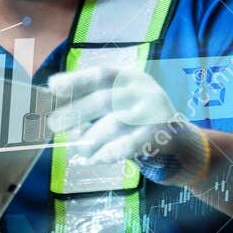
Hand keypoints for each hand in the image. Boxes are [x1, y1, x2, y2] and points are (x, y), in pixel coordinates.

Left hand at [47, 66, 210, 185]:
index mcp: (129, 78)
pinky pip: (130, 144)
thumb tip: (55, 112)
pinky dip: (111, 153)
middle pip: (104, 99)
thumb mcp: (118, 106)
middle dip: (75, 113)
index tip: (52, 87)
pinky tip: (99, 158)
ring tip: (80, 150)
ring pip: (115, 124)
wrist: (180, 143)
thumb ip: (92, 106)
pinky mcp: (161, 133)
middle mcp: (143, 89)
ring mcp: (154, 110)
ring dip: (92, 139)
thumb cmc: (138, 123)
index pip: (100, 74)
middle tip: (53, 124)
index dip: (76, 80)